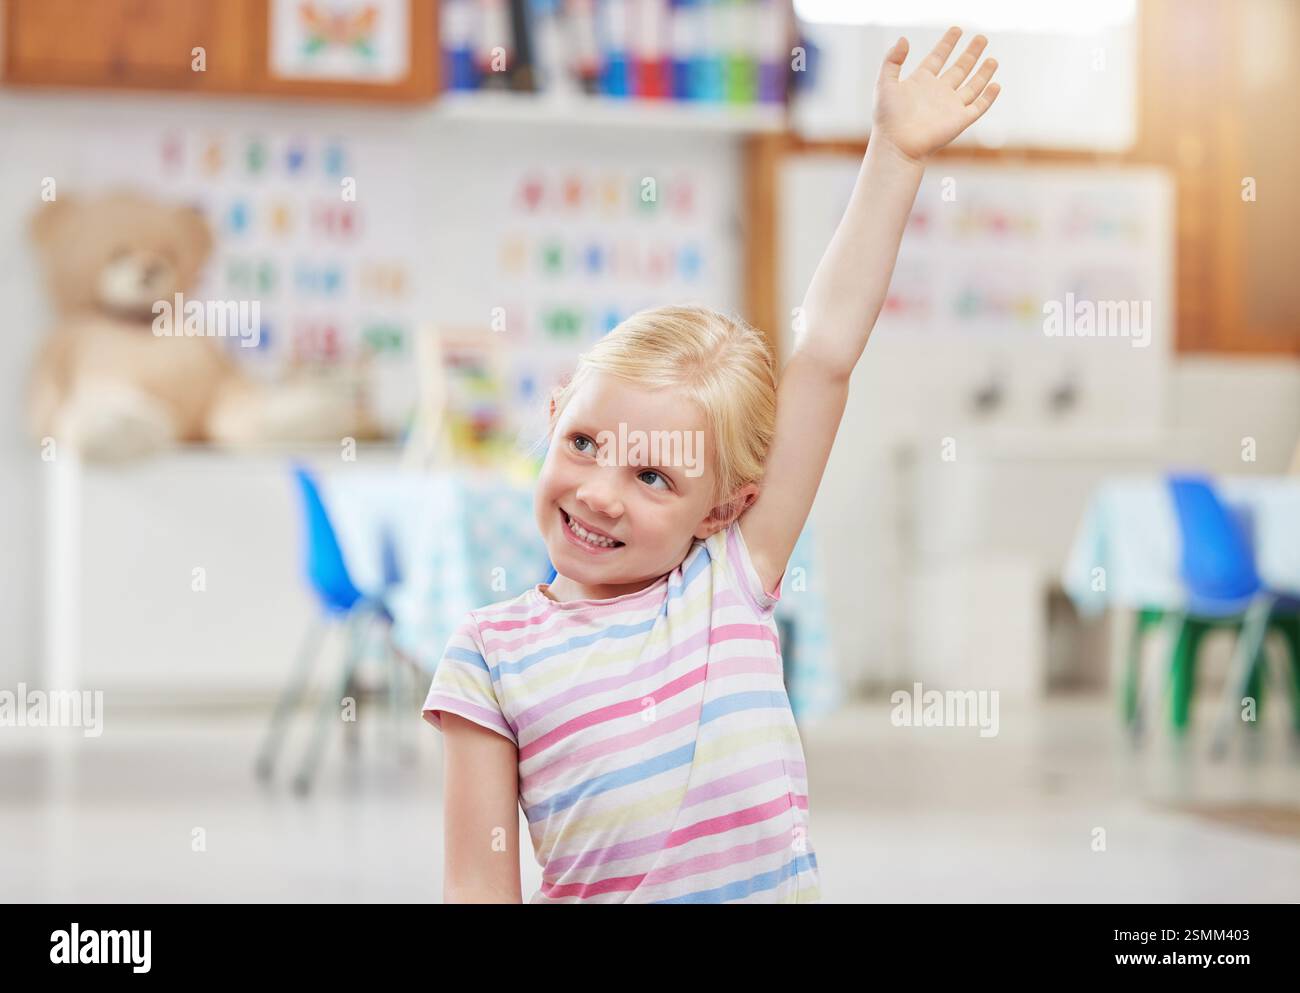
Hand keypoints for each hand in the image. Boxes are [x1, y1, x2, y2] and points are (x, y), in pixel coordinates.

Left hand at [871, 27, 1000, 163]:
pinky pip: (978, 107)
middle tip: (982, 38)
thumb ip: (892, 60)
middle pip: (959, 68)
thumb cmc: (887, 118)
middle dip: (971, 53)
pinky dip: (988, 97)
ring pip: (972, 86)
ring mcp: (950, 106)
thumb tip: (903, 38)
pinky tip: (996, 84)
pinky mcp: (960, 121)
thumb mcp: (885, 84)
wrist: (897, 146)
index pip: (938, 57)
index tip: (957, 29)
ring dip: (983, 73)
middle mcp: (938, 92)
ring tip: (992, 59)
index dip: (947, 43)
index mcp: (921, 82)